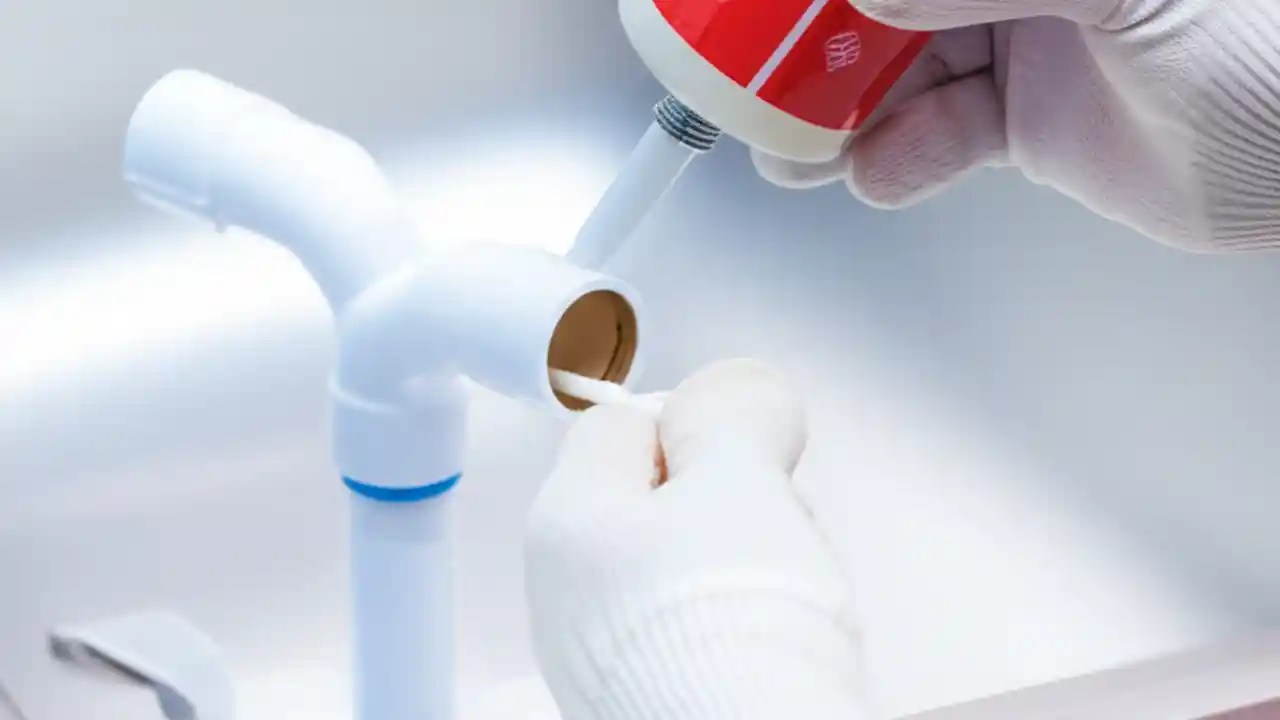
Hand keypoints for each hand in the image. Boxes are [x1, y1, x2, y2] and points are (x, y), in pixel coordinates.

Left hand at [525, 360, 868, 719]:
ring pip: (690, 565)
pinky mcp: (642, 699)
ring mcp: (601, 654)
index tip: (745, 445)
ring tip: (791, 593)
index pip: (618, 421)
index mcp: (568, 519)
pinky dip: (748, 623)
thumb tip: (737, 389)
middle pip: (661, 496)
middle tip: (775, 524)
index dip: (693, 420)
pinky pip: (700, 629)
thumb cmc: (729, 630)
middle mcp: (566, 592)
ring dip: (753, 561)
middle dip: (736, 497)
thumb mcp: (741, 481)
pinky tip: (783, 644)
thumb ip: (736, 416)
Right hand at [754, 0, 1279, 251]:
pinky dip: (902, 162)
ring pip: (901, 73)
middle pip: (889, 4)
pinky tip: (875, 174)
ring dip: (839, 114)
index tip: (764, 11)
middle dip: (818, 44)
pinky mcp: (1022, 122)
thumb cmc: (1266, 48)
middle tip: (756, 76)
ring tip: (787, 148)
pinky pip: (941, 139)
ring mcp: (1020, 44)